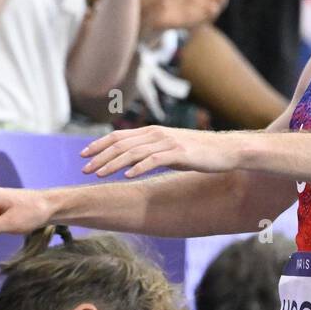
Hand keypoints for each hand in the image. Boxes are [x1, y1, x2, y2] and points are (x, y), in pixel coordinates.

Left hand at [80, 124, 241, 177]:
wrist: (227, 150)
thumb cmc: (200, 152)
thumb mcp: (171, 149)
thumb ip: (152, 151)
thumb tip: (133, 161)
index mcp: (153, 132)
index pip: (119, 136)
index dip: (99, 145)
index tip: (83, 155)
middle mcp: (157, 134)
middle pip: (121, 143)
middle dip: (100, 156)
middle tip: (84, 169)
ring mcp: (168, 142)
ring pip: (133, 152)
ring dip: (113, 163)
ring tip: (98, 174)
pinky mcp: (180, 153)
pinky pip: (154, 160)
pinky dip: (138, 168)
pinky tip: (126, 177)